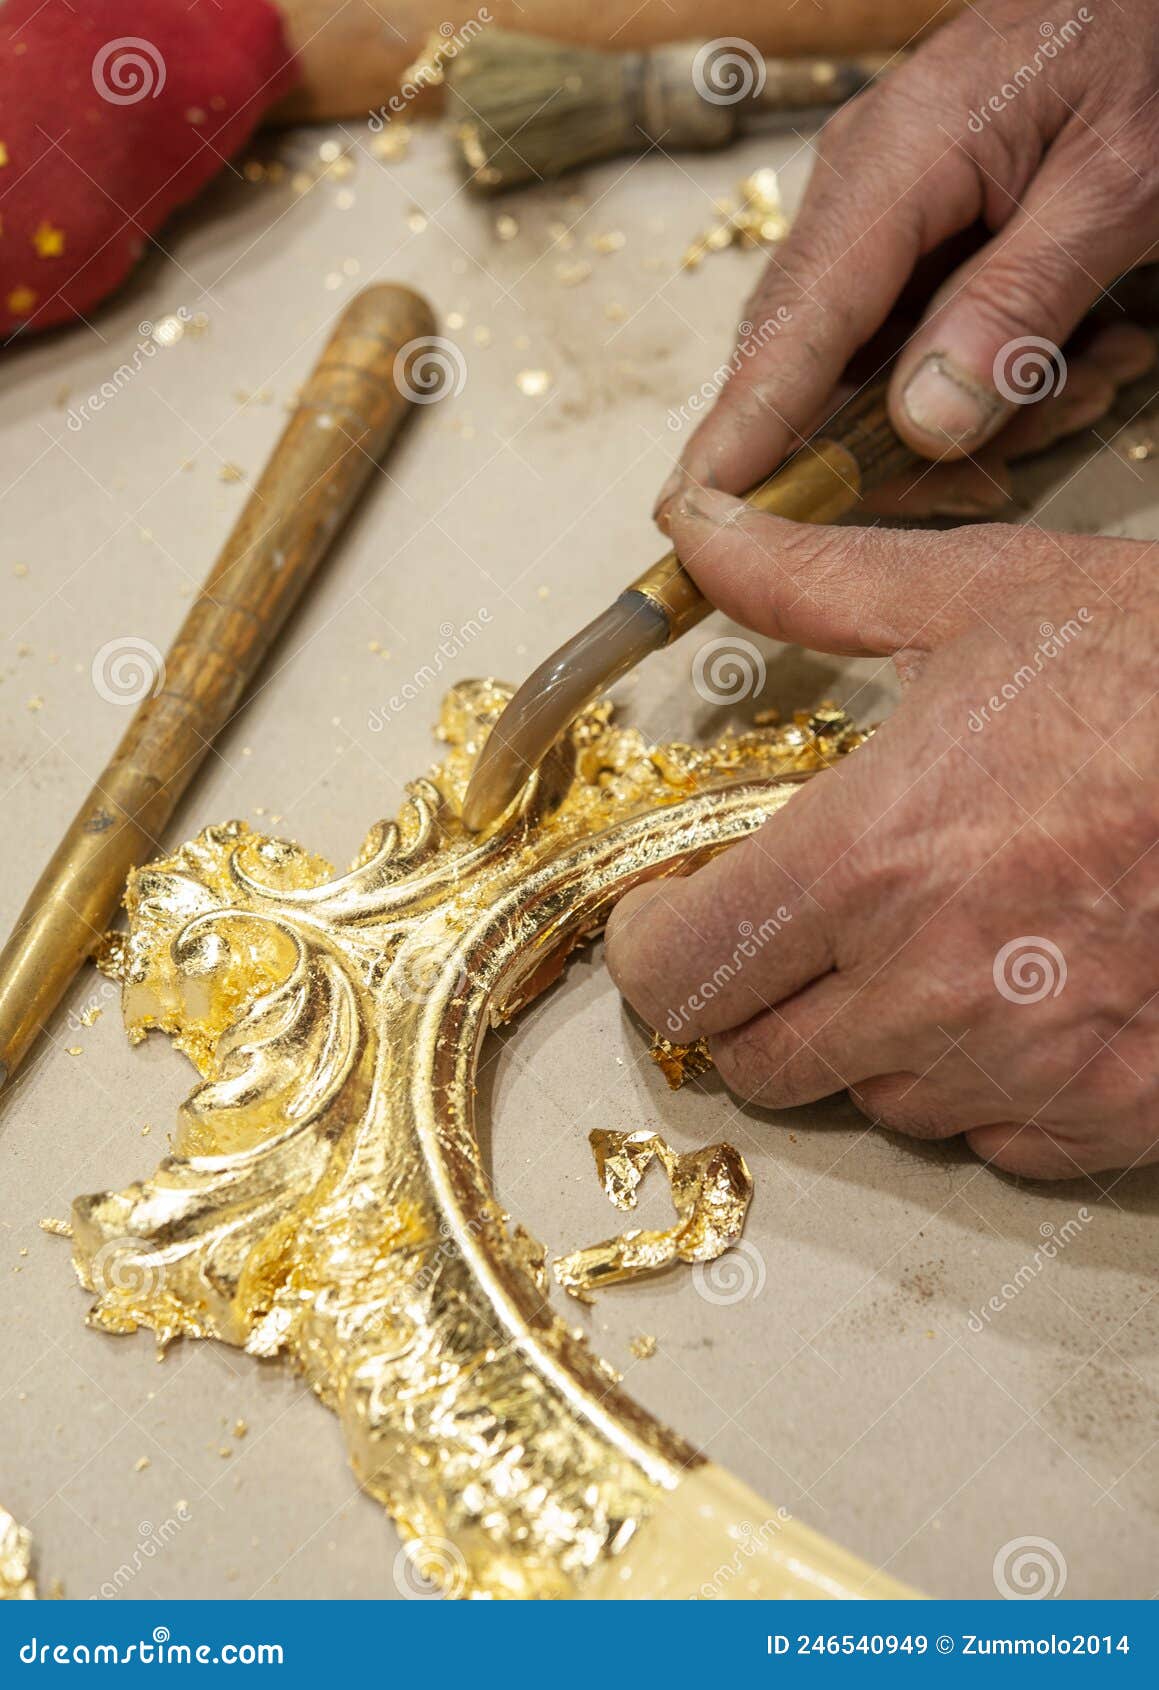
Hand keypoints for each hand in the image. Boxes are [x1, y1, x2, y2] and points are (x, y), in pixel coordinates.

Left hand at [605, 504, 1158, 1177]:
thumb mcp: (983, 594)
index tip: (668, 915)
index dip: (651, 947)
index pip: (679, 971)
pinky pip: (992, 1139)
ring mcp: (1030, 1065)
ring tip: (921, 943)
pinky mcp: (1115, 1111)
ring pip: (874, 1102)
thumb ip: (813, 580)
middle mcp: (934, 983)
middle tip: (779, 935)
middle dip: (746, 999)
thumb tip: (702, 530)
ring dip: (867, 1037)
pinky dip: (978, 1083)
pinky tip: (1014, 997)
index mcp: (873, 857)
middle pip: (756, 1060)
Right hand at [655, 0, 1158, 516]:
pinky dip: (986, 372)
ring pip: (873, 369)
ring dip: (978, 405)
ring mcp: (877, 211)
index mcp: (894, 162)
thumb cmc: (1150, 47)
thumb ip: (1020, 303)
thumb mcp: (1117, 183)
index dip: (742, 433)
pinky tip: (1077, 351)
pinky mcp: (909, 231)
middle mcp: (859, 188)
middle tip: (1004, 474)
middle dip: (897, 446)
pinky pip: (911, 340)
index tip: (694, 516)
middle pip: (815, 365)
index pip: (793, 328)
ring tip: (1093, 370)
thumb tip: (922, 423)